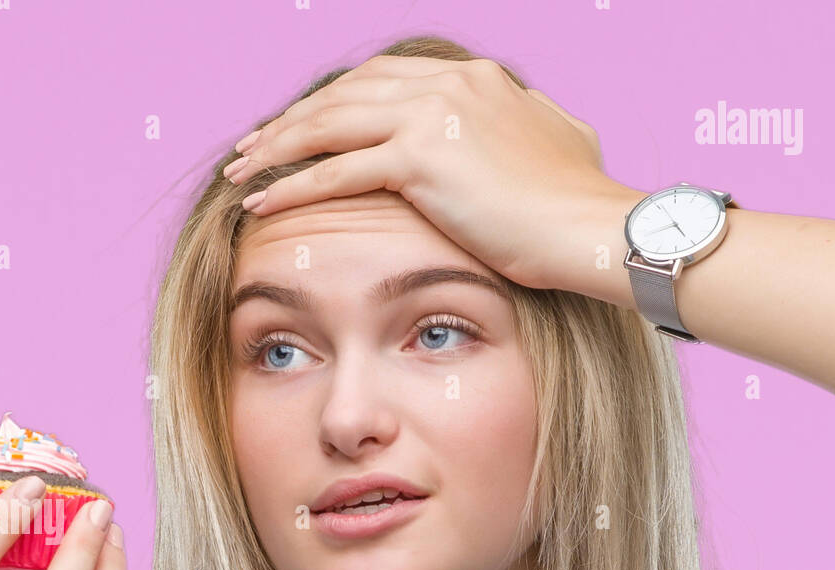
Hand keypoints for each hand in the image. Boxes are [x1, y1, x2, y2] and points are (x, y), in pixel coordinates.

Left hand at [224, 53, 641, 296]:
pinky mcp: (423, 160)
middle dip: (294, 121)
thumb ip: (527, 124)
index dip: (337, 105)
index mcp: (472, 79)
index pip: (383, 80)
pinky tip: (262, 201)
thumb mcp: (557, 142)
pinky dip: (294, 184)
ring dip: (279, 148)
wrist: (593, 225)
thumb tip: (528, 124)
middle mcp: (447, 84)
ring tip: (241, 171)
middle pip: (346, 94)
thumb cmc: (579, 204)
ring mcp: (433, 116)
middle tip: (253, 146)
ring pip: (332, 125)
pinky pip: (339, 170)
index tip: (306, 128)